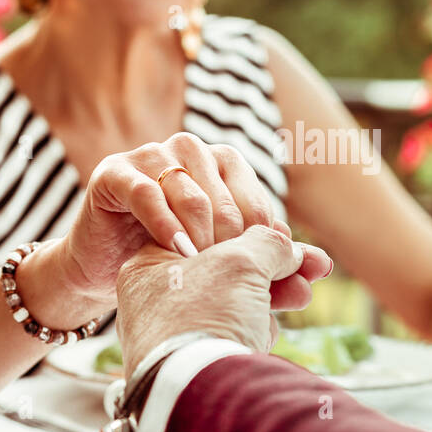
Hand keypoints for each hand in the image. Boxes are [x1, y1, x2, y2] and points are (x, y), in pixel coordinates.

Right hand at [55, 132, 277, 305]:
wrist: (106, 274)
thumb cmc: (168, 265)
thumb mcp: (225, 266)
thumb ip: (273, 264)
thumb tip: (325, 266)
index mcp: (221, 164)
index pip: (254, 199)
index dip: (262, 240)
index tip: (263, 276)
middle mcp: (188, 151)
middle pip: (224, 196)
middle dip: (231, 243)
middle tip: (231, 280)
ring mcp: (149, 157)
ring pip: (189, 190)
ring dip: (200, 234)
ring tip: (203, 269)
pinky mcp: (114, 173)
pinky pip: (147, 192)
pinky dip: (166, 223)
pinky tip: (177, 252)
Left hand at [117, 222, 333, 377]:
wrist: (201, 394)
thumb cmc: (205, 318)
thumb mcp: (241, 261)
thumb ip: (267, 243)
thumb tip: (288, 248)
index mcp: (149, 267)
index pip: (207, 235)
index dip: (251, 233)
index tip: (286, 236)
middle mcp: (157, 302)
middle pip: (228, 271)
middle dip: (276, 268)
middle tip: (312, 266)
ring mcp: (177, 336)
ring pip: (237, 304)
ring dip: (275, 297)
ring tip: (303, 296)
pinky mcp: (198, 365)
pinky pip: (236, 336)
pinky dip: (256, 332)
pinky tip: (263, 336)